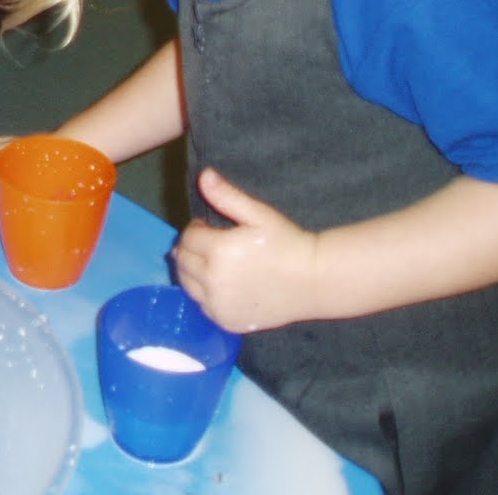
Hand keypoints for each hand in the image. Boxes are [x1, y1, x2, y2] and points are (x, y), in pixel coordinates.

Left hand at [173, 168, 321, 333]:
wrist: (315, 281)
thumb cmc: (288, 243)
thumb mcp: (259, 214)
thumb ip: (227, 196)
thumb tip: (203, 175)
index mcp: (219, 252)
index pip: (188, 237)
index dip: (197, 229)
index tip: (212, 228)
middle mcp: (213, 281)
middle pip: (182, 261)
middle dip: (192, 249)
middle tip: (214, 246)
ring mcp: (219, 305)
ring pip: (186, 284)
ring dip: (193, 271)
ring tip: (216, 264)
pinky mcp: (226, 321)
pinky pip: (201, 305)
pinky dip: (204, 294)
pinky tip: (223, 285)